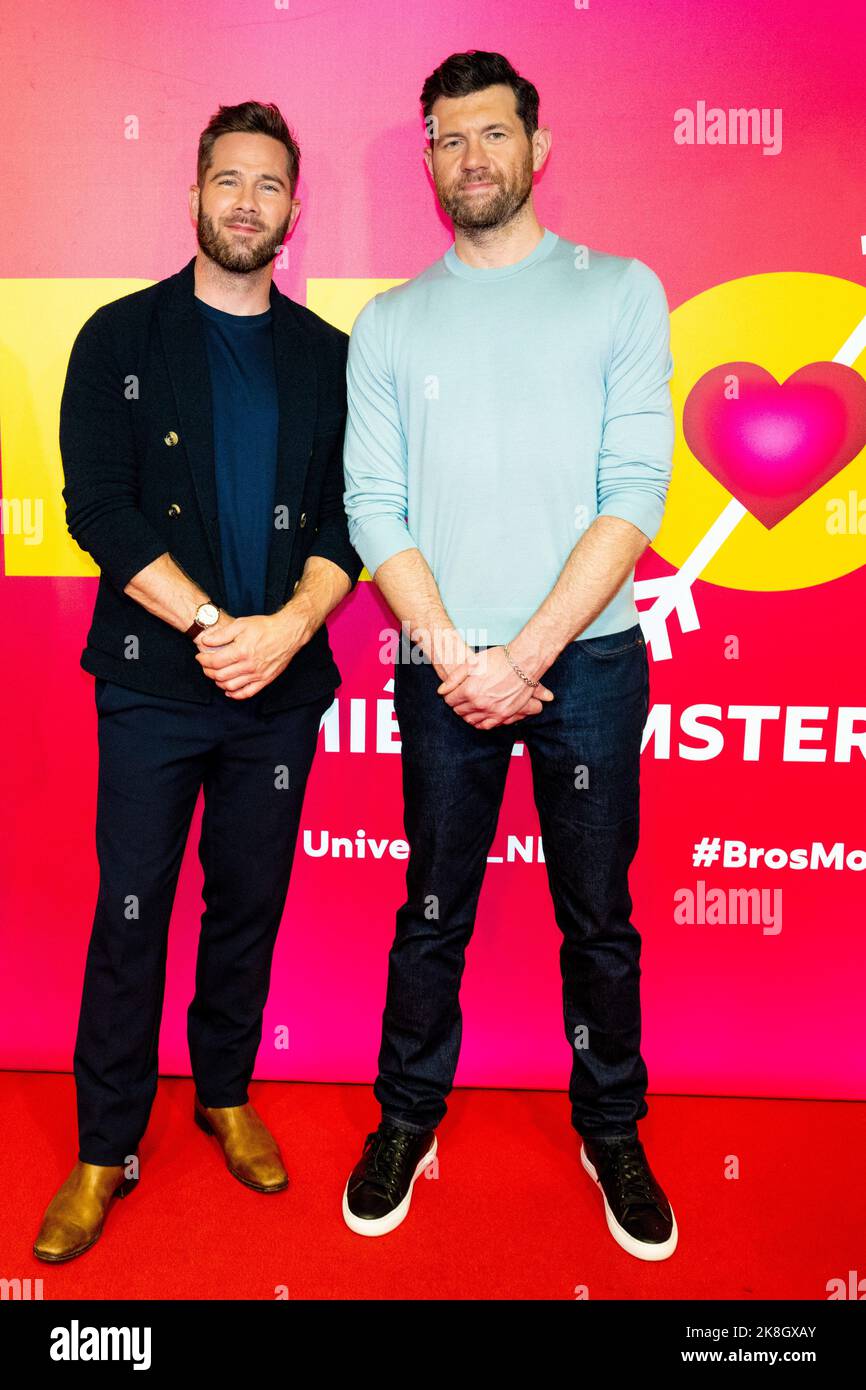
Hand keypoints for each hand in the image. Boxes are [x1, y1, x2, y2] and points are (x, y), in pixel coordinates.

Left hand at [194, 606, 309, 698]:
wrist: (288, 632)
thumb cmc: (265, 627)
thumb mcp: (241, 624)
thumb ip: (221, 635)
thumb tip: (205, 642)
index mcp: (241, 651)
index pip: (215, 662)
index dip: (203, 661)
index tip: (200, 657)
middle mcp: (249, 666)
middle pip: (220, 676)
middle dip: (208, 672)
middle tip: (205, 666)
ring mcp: (257, 675)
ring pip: (231, 687)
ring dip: (219, 683)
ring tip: (216, 675)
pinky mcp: (265, 680)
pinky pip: (247, 693)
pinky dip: (235, 694)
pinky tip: (229, 690)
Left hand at [436, 645, 553, 729]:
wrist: (524, 662)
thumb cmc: (498, 659)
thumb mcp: (472, 663)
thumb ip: (454, 678)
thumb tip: (441, 691)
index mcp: (469, 690)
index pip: (450, 700)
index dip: (450, 695)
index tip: (454, 691)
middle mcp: (479, 704)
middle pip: (459, 711)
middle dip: (457, 704)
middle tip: (461, 697)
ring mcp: (492, 711)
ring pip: (471, 720)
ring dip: (467, 714)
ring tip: (470, 705)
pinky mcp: (504, 715)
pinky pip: (486, 726)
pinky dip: (480, 722)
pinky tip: (480, 715)